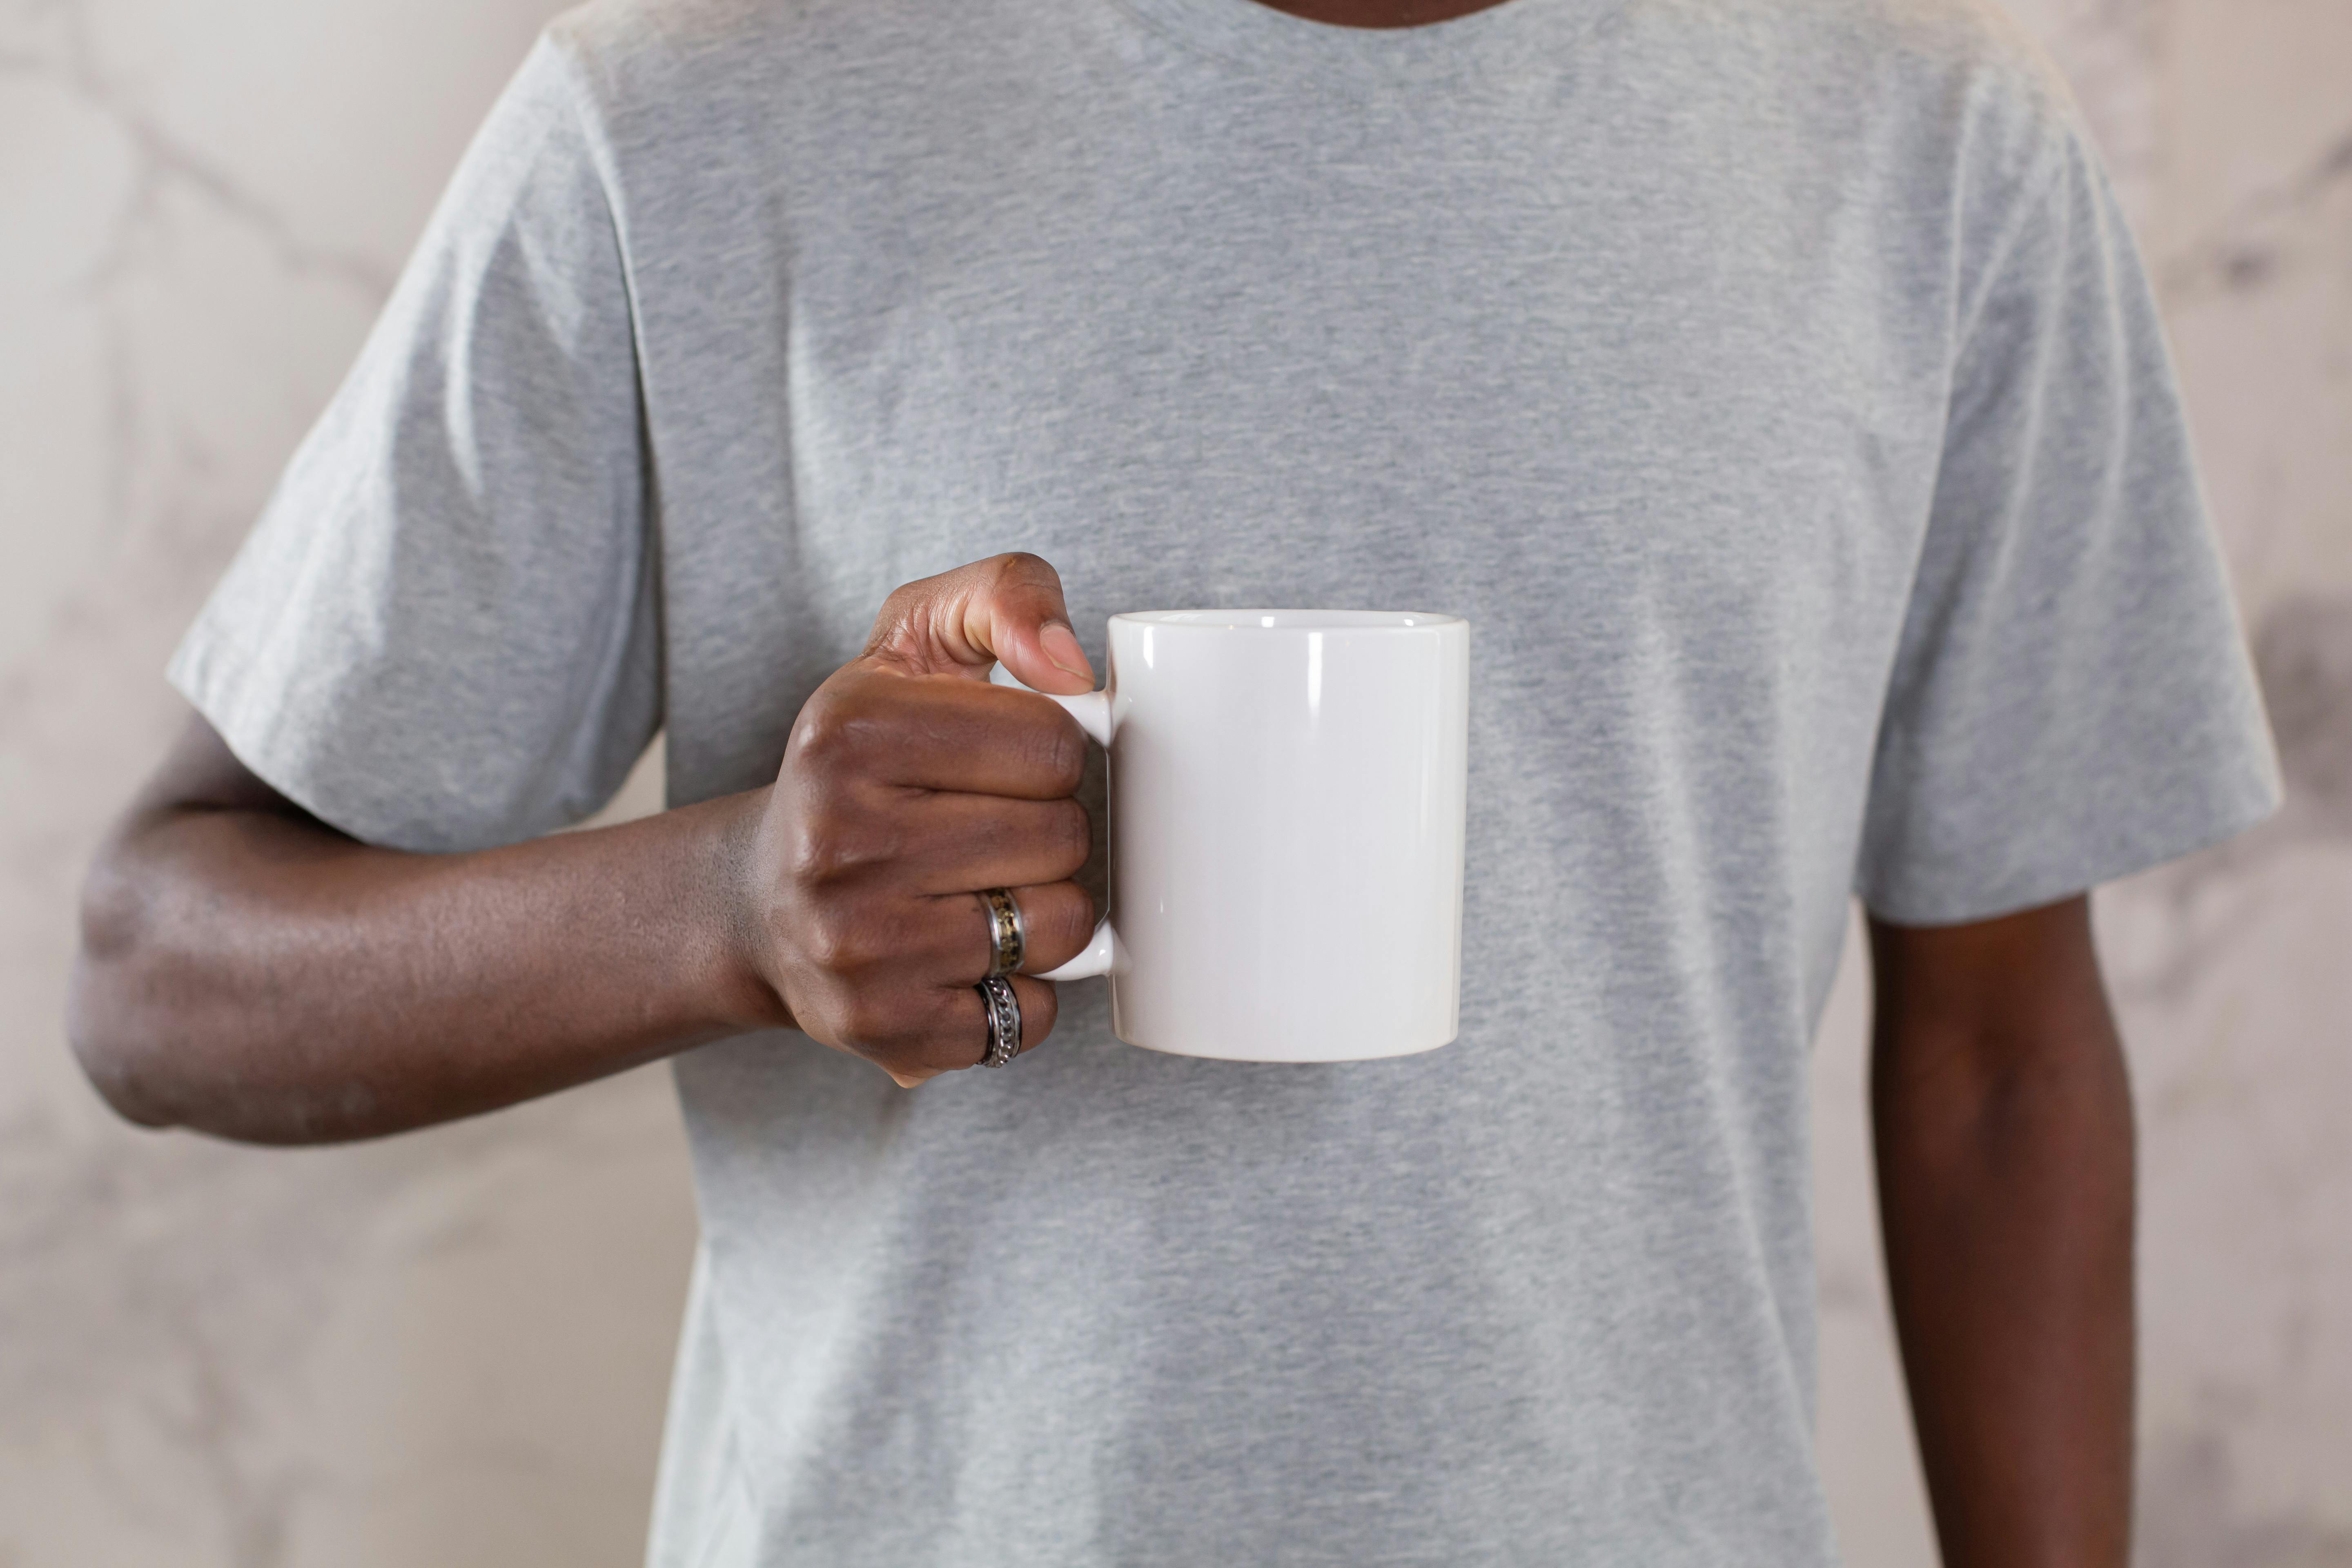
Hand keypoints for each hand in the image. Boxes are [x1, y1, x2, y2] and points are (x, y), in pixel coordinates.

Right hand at [737, 554, 1101, 1085]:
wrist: (758, 901)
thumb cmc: (860, 765)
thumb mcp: (914, 644)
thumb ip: (1004, 596)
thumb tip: (1074, 664)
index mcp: (847, 734)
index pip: (1052, 741)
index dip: (1046, 753)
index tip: (994, 764)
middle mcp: (836, 842)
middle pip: (1062, 836)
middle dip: (1047, 830)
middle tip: (985, 831)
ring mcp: (856, 946)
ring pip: (1058, 927)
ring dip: (1045, 911)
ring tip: (978, 891)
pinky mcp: (882, 1028)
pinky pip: (1032, 1014)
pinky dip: (1020, 990)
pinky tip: (964, 959)